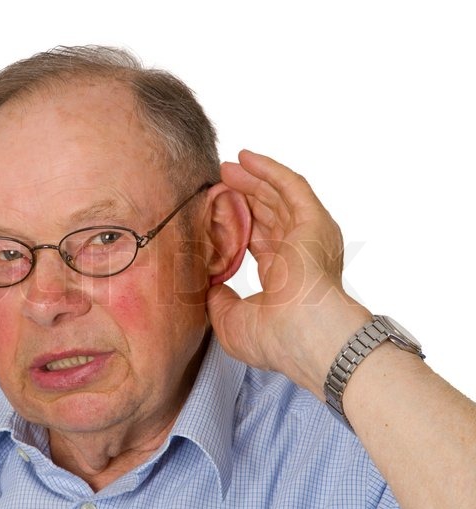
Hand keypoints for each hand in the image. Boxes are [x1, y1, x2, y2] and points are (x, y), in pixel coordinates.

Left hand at [207, 150, 369, 397]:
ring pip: (278, 196)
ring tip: (228, 166)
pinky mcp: (313, 221)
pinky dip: (269, 170)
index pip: (262, 242)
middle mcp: (300, 254)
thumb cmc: (275, 339)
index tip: (216, 213)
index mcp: (285, 278)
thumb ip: (217, 299)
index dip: (239, 225)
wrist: (306, 335)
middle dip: (245, 196)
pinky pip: (290, 186)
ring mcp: (308, 236)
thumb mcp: (231, 321)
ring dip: (253, 179)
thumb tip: (208, 283)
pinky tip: (247, 157)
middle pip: (270, 215)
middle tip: (220, 180)